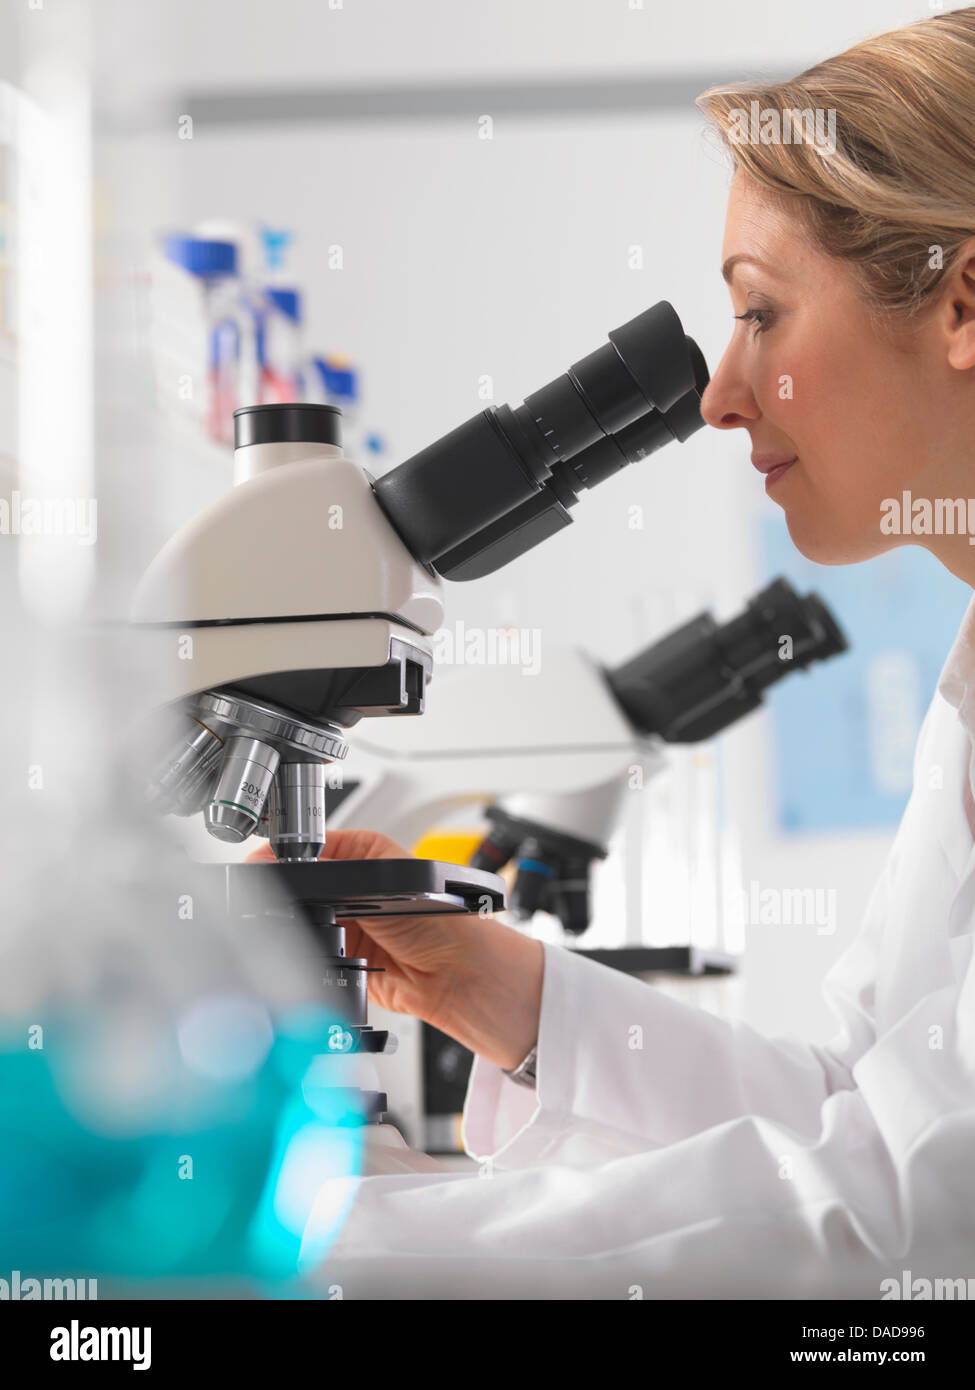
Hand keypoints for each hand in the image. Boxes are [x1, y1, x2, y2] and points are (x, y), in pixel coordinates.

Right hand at [246, 829, 542, 1070]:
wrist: (469, 979)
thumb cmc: (448, 923)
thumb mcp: (383, 884)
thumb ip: (329, 878)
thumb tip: (281, 866)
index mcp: (365, 853)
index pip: (308, 849)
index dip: (281, 860)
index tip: (257, 870)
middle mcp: (356, 887)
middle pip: (299, 887)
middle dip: (285, 898)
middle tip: (270, 906)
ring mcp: (351, 925)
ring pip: (301, 923)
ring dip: (296, 931)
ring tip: (297, 932)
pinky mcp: (348, 962)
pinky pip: (313, 958)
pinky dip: (309, 960)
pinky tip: (311, 957)